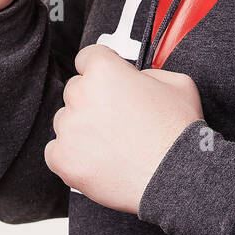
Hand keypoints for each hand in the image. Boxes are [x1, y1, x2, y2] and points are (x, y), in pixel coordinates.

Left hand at [45, 44, 203, 212]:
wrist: (175, 176)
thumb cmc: (178, 132)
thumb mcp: (178, 83)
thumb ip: (149, 73)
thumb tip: (136, 79)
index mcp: (105, 70)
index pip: (87, 58)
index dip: (99, 69)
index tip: (107, 82)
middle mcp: (81, 94)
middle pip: (75, 90)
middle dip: (92, 102)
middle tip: (116, 120)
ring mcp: (69, 127)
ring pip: (65, 122)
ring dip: (82, 129)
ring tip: (111, 145)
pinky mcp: (62, 158)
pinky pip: (55, 152)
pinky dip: (72, 157)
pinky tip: (97, 161)